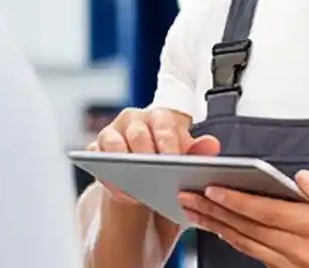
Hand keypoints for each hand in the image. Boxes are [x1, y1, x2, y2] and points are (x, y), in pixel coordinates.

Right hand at [88, 107, 220, 206]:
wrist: (146, 164)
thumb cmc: (168, 155)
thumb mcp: (185, 154)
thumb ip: (199, 151)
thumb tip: (212, 144)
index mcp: (158, 115)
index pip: (163, 126)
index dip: (168, 145)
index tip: (174, 162)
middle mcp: (133, 119)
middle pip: (137, 134)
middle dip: (146, 155)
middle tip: (154, 176)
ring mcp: (112, 131)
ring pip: (113, 143)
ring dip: (124, 164)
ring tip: (137, 187)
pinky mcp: (96, 148)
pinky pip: (98, 158)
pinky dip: (109, 175)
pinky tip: (123, 191)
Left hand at [179, 171, 308, 266]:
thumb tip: (297, 179)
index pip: (263, 211)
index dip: (234, 199)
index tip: (210, 187)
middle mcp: (300, 251)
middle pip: (247, 228)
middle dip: (214, 211)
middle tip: (187, 196)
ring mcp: (295, 266)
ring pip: (247, 245)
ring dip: (218, 228)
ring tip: (194, 213)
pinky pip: (258, 256)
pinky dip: (237, 242)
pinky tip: (222, 230)